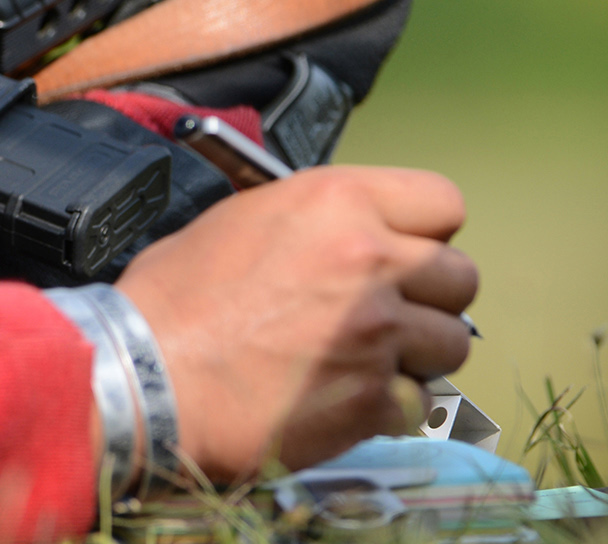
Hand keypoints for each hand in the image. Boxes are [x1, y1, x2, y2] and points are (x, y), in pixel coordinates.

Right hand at [114, 165, 476, 482]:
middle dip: (428, 295)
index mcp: (334, 201)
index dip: (425, 229)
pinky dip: (389, 406)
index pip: (442, 201)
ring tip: (363, 358)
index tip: (402, 248)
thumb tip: (337, 234)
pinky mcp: (374, 398)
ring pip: (452, 343)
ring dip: (417, 353)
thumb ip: (307, 222)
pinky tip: (341, 399)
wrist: (146, 378)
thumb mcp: (236, 220)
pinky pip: (419, 402)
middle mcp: (369, 259)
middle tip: (384, 309)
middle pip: (461, 276)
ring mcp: (378, 332)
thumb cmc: (171, 301)